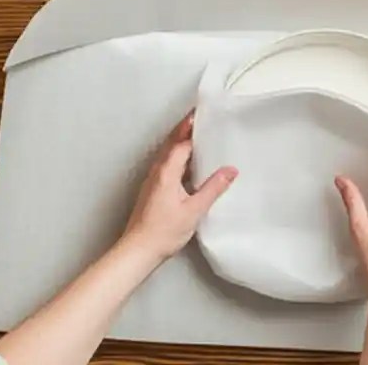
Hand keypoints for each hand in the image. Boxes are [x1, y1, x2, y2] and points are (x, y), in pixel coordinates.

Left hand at [122, 112, 237, 259]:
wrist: (138, 251)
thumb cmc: (163, 232)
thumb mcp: (194, 210)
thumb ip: (213, 188)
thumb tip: (230, 171)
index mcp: (166, 172)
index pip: (182, 143)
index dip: (193, 129)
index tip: (204, 117)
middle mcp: (157, 173)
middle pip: (171, 143)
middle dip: (184, 129)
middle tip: (197, 117)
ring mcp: (152, 181)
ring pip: (167, 154)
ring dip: (179, 142)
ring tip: (194, 135)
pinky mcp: (152, 191)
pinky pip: (165, 166)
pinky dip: (177, 158)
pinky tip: (186, 165)